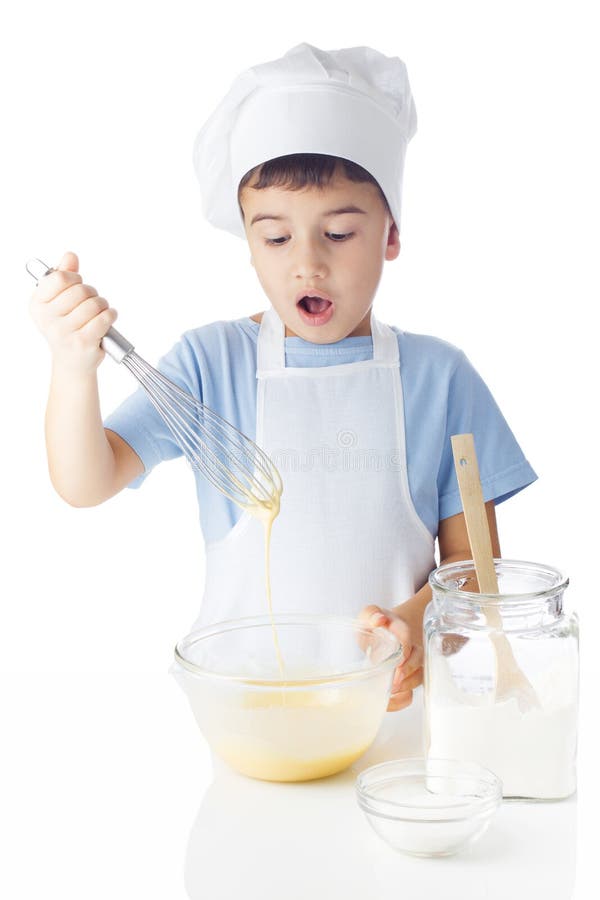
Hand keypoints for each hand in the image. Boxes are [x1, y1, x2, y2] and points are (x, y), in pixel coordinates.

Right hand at [29, 251, 117, 373]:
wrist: (72, 362)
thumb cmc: (68, 327)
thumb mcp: (59, 301)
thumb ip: (64, 276)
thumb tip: (70, 256)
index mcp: (38, 304)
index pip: (59, 278)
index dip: (74, 278)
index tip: (77, 284)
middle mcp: (47, 318)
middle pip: (79, 290)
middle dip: (92, 293)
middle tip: (92, 302)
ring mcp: (64, 332)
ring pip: (94, 304)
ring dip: (103, 305)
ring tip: (100, 312)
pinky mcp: (82, 342)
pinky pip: (103, 318)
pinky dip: (111, 315)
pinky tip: (108, 318)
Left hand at [358, 603, 423, 711]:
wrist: (384, 633)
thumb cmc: (375, 625)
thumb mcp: (369, 614)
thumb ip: (372, 613)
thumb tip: (379, 620)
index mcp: (401, 630)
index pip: (407, 636)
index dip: (404, 647)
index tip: (397, 658)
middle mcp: (411, 648)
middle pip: (418, 659)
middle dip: (407, 671)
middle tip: (394, 679)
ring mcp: (411, 665)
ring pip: (418, 677)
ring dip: (406, 686)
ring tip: (391, 692)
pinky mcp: (405, 681)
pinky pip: (410, 693)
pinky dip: (401, 701)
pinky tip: (388, 702)